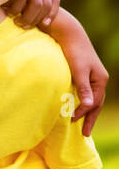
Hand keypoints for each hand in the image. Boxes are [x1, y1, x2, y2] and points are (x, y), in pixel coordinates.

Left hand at [4, 0, 60, 28]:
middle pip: (35, 3)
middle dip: (27, 17)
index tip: (9, 14)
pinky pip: (55, 1)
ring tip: (28, 25)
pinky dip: (51, 14)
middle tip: (18, 23)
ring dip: (38, 18)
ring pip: (45, 5)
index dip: (15, 8)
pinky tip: (45, 22)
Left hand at [58, 21, 107, 136]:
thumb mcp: (78, 70)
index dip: (84, 113)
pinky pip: (85, 92)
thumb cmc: (73, 52)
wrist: (69, 34)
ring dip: (86, 111)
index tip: (73, 121)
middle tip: (85, 134)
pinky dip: (82, 102)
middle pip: (96, 103)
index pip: (94, 102)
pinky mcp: (83, 73)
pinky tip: (76, 106)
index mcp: (100, 80)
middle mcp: (99, 79)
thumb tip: (89, 105)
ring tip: (81, 124)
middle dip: (90, 118)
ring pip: (91, 98)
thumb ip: (83, 88)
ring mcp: (92, 76)